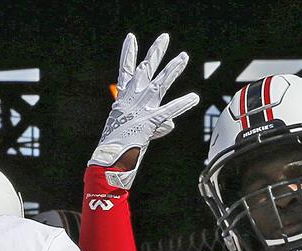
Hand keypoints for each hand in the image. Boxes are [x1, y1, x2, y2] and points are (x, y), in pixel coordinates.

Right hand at [89, 32, 197, 189]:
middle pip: (145, 70)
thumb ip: (156, 122)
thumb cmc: (118, 148)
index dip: (128, 54)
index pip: (126, 71)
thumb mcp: (135, 130)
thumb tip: (170, 122)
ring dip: (173, 70)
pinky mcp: (149, 122)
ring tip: (183, 57)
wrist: (108, 162)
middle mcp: (131, 100)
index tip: (131, 37)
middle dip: (156, 53)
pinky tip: (194, 97)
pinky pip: (169, 111)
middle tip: (165, 37)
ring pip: (159, 84)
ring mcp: (140, 109)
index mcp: (123, 100)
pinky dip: (182, 104)